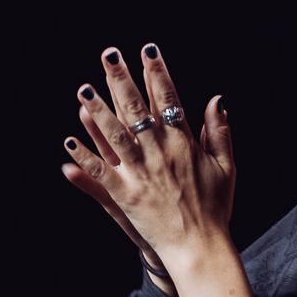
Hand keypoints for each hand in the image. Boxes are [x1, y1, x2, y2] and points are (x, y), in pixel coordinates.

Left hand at [61, 44, 234, 269]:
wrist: (199, 246)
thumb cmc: (215, 206)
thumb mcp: (226, 166)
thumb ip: (219, 131)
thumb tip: (216, 100)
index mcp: (183, 144)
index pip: (168, 99)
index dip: (158, 73)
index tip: (149, 50)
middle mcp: (158, 153)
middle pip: (136, 109)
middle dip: (122, 79)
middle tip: (109, 56)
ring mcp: (139, 174)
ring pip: (113, 135)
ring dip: (98, 111)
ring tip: (84, 89)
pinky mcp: (124, 195)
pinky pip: (100, 171)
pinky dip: (84, 156)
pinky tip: (70, 140)